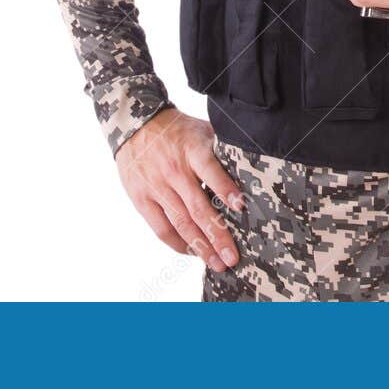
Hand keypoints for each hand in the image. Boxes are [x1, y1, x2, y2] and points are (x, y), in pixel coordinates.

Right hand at [114, 107, 243, 272]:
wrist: (135, 125)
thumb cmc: (177, 130)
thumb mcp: (201, 130)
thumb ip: (221, 149)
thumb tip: (253, 165)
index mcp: (191, 150)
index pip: (210, 170)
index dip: (225, 188)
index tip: (241, 206)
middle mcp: (174, 170)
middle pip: (197, 207)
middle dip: (217, 235)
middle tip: (232, 257)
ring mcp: (156, 187)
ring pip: (180, 223)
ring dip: (200, 246)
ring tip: (217, 263)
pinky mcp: (142, 199)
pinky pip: (161, 228)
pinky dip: (178, 244)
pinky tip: (193, 252)